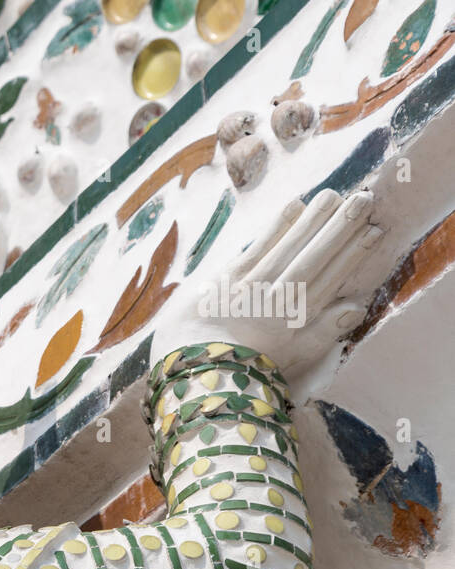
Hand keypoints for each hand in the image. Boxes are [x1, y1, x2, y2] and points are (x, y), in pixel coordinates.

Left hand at [153, 188, 382, 383]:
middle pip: (314, 259)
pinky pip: (257, 248)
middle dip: (339, 229)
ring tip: (333, 196)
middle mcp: (276, 301)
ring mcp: (250, 288)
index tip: (375, 230)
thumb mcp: (292, 359)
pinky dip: (276, 227)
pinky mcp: (224, 279)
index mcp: (295, 320)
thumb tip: (356, 306)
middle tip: (363, 201)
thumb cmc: (246, 366)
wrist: (195, 372)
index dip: (354, 254)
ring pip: (288, 249)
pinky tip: (294, 206)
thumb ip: (325, 332)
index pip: (331, 280)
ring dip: (312, 221)